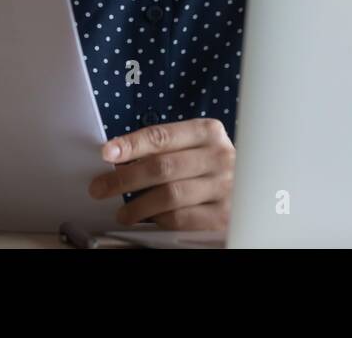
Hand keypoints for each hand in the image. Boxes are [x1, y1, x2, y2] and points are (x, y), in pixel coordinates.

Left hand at [87, 119, 234, 230]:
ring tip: (122, 212)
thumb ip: (164, 148)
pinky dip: (160, 220)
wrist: (252, 189)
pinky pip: (181, 219)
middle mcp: (219, 156)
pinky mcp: (224, 216)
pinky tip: (150, 219)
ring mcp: (225, 187)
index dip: (131, 144)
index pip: (162, 136)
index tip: (106, 153)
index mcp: (208, 132)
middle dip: (124, 178)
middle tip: (100, 188)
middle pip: (161, 167)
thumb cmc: (209, 166)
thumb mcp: (194, 147)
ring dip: (137, 206)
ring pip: (169, 196)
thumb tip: (117, 156)